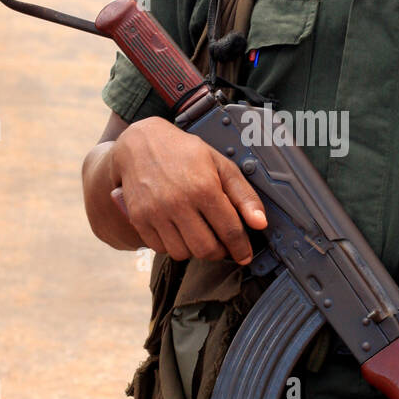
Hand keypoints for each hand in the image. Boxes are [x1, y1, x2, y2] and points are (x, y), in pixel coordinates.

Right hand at [111, 116, 266, 263]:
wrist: (141, 144)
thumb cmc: (185, 153)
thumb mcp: (221, 165)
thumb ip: (244, 195)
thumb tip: (260, 223)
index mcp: (204, 188)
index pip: (230, 231)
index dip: (241, 248)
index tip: (244, 255)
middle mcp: (178, 202)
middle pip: (206, 249)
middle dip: (219, 251)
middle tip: (221, 243)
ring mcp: (155, 212)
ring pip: (182, 253)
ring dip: (194, 249)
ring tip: (198, 233)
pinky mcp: (138, 219)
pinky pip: (160, 249)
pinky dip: (172, 245)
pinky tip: (178, 230)